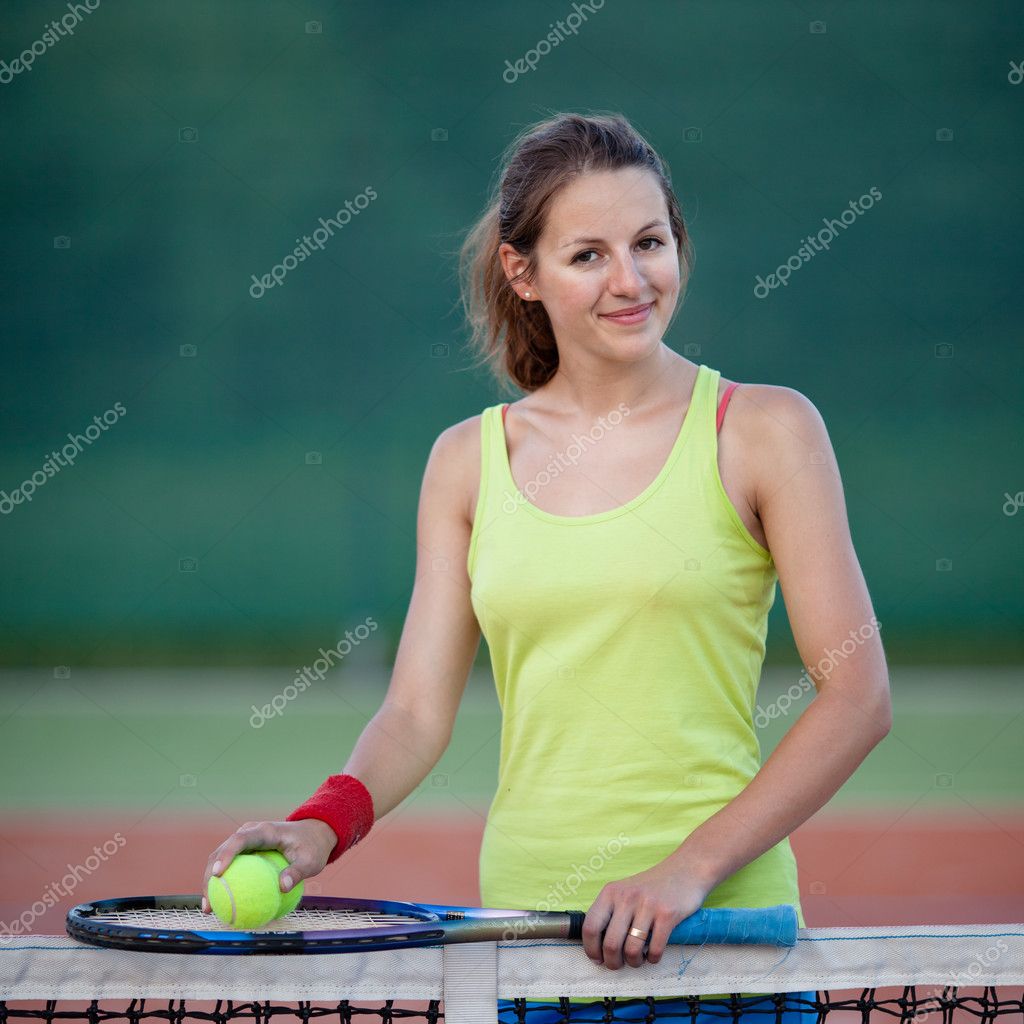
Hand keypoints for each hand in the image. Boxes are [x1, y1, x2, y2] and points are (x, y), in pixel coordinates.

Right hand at [200, 818, 336, 913]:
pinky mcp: (246, 852)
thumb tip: (282, 888)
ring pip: (220, 859)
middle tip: (209, 902)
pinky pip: (231, 868)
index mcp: (264, 831)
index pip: (239, 840)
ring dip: (211, 882)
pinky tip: (222, 907)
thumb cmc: (312, 847)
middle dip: (210, 875)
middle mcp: (251, 833)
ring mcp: (246, 842)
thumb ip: (297, 872)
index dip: (226, 855)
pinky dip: (223, 885)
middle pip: (222, 850)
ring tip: (208, 909)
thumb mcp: (310, 861)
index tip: (217, 875)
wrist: (314, 835)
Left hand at [581, 857, 709, 969]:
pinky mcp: (667, 914)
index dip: (591, 949)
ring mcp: (647, 905)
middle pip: (610, 944)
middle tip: (619, 965)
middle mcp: (626, 897)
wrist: (684, 870)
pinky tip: (653, 954)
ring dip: (634, 962)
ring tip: (638, 959)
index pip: (590, 926)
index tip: (598, 959)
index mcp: (611, 892)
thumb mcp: (624, 891)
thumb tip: (598, 946)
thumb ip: (610, 912)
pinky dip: (652, 958)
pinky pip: (654, 949)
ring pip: (632, 950)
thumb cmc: (651, 887)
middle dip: (613, 962)